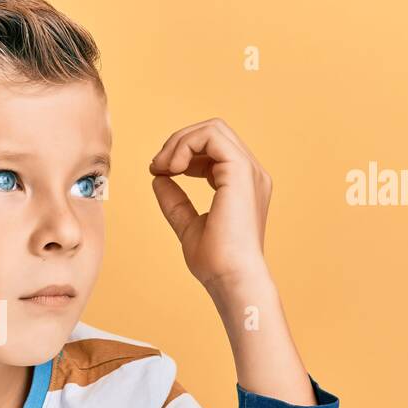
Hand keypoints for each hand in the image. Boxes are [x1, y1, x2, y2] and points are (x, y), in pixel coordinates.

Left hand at [148, 117, 273, 291]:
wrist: (231, 278)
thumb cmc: (216, 261)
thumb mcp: (188, 225)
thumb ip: (176, 201)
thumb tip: (159, 178)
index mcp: (242, 185)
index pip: (213, 149)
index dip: (182, 153)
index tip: (159, 171)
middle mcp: (250, 174)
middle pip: (213, 132)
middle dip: (179, 143)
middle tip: (156, 166)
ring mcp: (248, 170)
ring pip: (212, 129)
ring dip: (179, 142)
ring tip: (163, 166)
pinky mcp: (240, 170)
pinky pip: (210, 136)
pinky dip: (185, 145)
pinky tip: (173, 168)